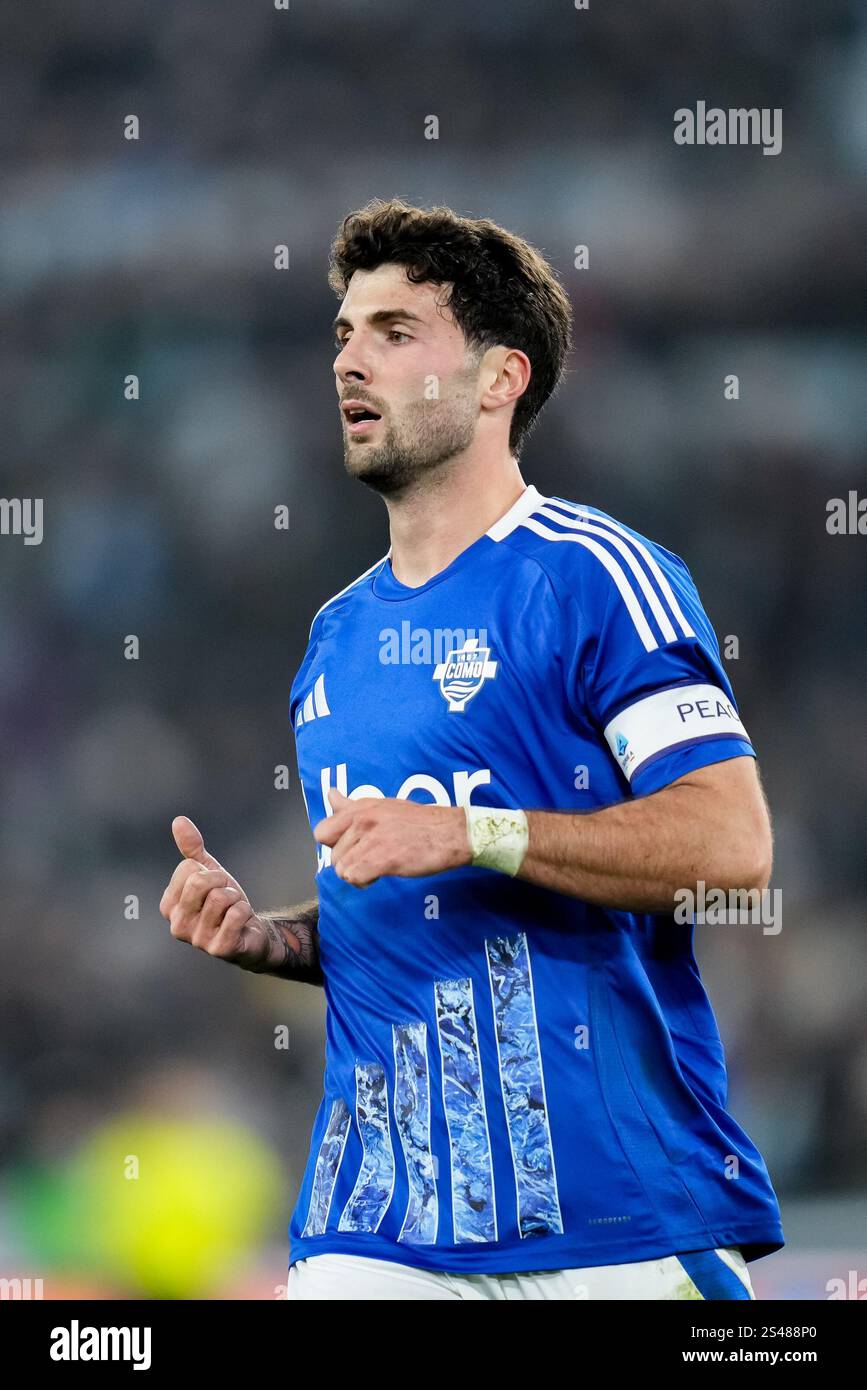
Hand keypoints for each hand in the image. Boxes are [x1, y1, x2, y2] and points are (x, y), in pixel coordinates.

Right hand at [159, 816, 272, 970]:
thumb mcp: (209, 872)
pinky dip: (245, 911)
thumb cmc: (225, 904)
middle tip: (226, 895)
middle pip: (199, 882)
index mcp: (169, 905)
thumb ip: (192, 849)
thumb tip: (179, 821)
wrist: (250, 933)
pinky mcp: (219, 949)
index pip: (187, 868)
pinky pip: (236, 914)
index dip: (209, 871)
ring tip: (233, 909)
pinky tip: (242, 922)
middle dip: (222, 882)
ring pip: (220, 897)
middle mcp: (177, 925)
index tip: (213, 886)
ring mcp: (197, 940)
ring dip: (235, 898)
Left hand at [313, 788, 470, 887]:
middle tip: (372, 858)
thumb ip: (351, 806)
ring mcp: (371, 839)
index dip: (335, 844)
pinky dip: (364, 882)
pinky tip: (379, 875)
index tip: (353, 847)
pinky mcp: (382, 858)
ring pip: (342, 869)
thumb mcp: (382, 806)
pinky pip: (354, 877)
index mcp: (360, 807)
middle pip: (333, 855)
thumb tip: (330, 794)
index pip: (322, 832)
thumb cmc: (419, 822)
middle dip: (350, 862)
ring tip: (378, 867)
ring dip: (358, 874)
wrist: (450, 833)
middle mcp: (362, 820)